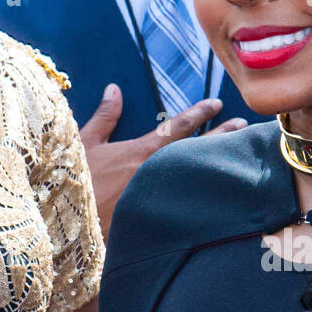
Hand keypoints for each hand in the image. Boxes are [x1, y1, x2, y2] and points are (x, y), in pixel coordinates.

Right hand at [80, 84, 246, 238]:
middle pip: (198, 151)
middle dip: (222, 136)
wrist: (67, 223)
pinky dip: (208, 196)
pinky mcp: (161, 221)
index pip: (177, 127)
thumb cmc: (73, 180)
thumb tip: (114, 88)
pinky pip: (190, 204)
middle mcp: (158, 174)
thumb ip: (104, 117)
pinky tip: (225, 196)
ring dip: (219, 163)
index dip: (199, 113)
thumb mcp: (85, 143)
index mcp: (142, 152)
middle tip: (244, 125)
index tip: (217, 103)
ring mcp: (163, 198)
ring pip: (198, 176)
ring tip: (241, 153)